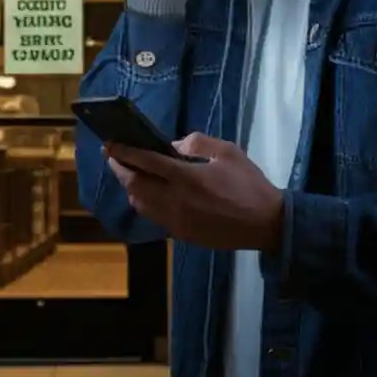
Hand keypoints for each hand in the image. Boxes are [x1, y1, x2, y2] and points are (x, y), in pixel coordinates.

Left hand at [105, 133, 283, 251]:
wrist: (266, 224)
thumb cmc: (249, 184)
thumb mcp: (227, 152)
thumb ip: (197, 143)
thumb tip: (173, 146)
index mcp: (187, 178)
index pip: (145, 162)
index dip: (124, 152)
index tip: (110, 144)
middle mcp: (175, 200)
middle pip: (134, 185)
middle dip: (120, 169)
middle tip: (113, 156)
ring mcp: (175, 220)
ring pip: (139, 203)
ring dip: (130, 187)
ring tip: (129, 173)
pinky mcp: (180, 234)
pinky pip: (153, 216)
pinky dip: (144, 202)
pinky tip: (149, 192)